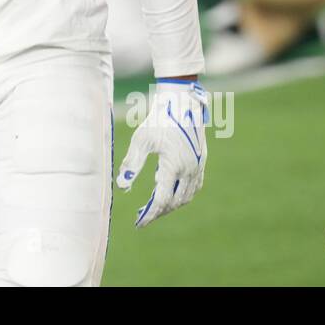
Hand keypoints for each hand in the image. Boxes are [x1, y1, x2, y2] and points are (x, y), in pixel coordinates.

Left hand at [117, 80, 209, 226]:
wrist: (182, 101)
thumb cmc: (158, 119)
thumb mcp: (141, 139)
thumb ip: (132, 163)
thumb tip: (122, 185)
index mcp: (174, 166)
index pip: (162, 200)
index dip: (150, 214)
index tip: (139, 223)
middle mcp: (189, 169)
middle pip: (175, 202)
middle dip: (158, 211)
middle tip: (142, 215)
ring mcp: (198, 166)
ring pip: (187, 196)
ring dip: (171, 204)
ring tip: (153, 206)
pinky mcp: (201, 160)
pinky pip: (194, 186)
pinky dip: (182, 193)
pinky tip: (167, 188)